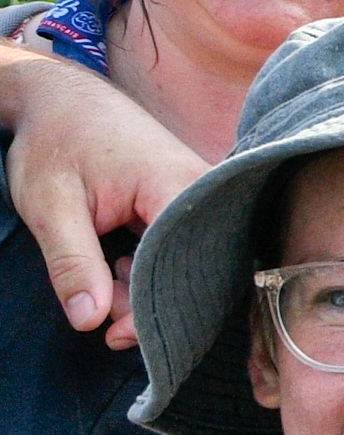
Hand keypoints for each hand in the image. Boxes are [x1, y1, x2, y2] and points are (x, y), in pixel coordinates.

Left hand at [7, 53, 205, 343]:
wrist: (61, 99)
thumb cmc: (55, 142)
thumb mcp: (49, 205)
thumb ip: (71, 263)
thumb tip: (89, 321)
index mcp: (176, 184)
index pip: (182, 266)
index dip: (150, 309)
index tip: (111, 335)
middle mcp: (203, 190)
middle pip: (193, 269)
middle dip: (146, 301)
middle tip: (100, 315)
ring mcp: (201, 194)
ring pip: (186, 262)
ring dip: (144, 285)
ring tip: (99, 280)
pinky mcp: (190, 200)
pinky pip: (182, 248)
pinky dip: (148, 268)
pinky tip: (115, 265)